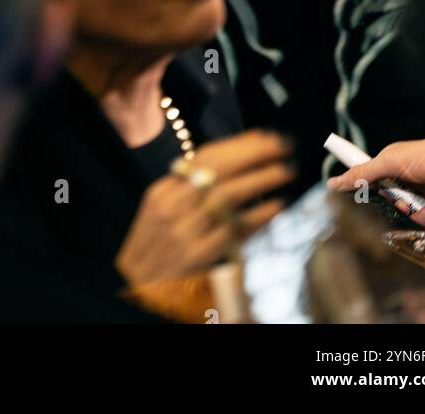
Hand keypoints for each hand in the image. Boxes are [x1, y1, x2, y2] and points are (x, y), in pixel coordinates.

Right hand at [116, 129, 294, 287]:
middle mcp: (172, 206)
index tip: (266, 136)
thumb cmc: (155, 247)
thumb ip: (188, 189)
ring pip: (228, 194)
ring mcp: (186, 231)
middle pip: (218, 169)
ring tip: (286, 171)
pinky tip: (277, 205)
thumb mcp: (161, 210)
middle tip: (283, 146)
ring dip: (262, 179)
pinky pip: (235, 229)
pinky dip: (258, 215)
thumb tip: (233, 162)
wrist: (137, 289)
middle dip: (255, 153)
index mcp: (163, 191)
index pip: (205, 156)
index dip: (239, 144)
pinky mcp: (200, 256)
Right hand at [326, 134, 424, 224]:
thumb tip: (333, 182)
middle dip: (389, 200)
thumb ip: (363, 173)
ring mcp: (420, 195)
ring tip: (418, 202)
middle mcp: (406, 178)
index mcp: (393, 162)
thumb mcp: (390, 161)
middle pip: (385, 198)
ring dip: (408, 209)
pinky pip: (419, 221)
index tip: (348, 192)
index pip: (371, 177)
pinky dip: (423, 217)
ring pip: (401, 211)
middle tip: (397, 195)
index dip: (361, 185)